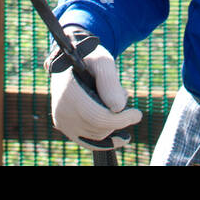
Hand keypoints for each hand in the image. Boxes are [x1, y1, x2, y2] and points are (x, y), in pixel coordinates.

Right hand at [44, 26, 142, 151]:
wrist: (71, 60)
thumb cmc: (89, 57)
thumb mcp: (103, 61)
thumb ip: (109, 82)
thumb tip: (117, 108)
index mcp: (69, 93)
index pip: (98, 117)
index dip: (121, 119)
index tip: (137, 114)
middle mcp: (61, 111)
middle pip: (100, 128)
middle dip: (118, 117)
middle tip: (122, 94)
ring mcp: (62, 122)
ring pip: (97, 135)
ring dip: (112, 122)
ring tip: (112, 98)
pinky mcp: (65, 127)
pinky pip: (88, 142)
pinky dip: (106, 142)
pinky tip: (121, 139)